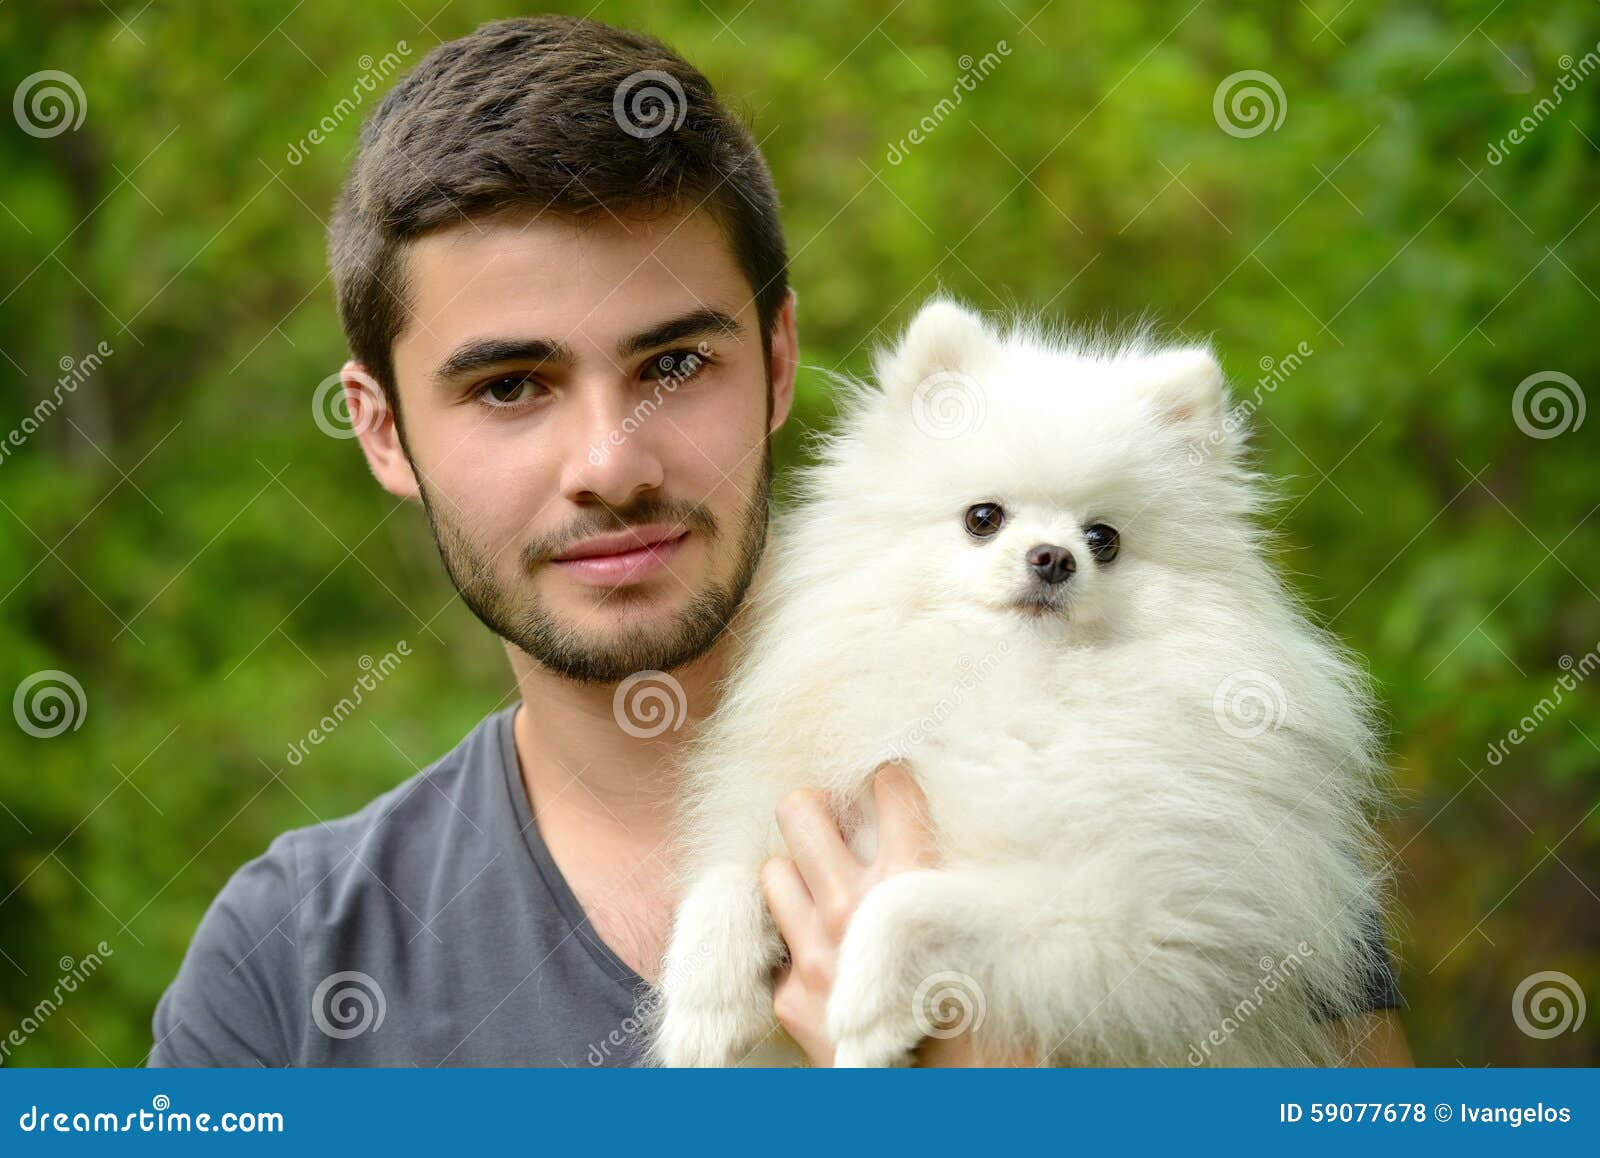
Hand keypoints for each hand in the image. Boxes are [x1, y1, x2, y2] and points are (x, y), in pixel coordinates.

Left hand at [759, 761, 1035, 1066]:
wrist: (956, 1105)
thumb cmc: (990, 1021)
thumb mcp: (988, 932)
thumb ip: (953, 879)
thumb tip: (934, 835)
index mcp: (915, 881)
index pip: (886, 784)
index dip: (888, 780)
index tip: (890, 791)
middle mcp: (855, 907)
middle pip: (800, 810)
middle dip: (817, 811)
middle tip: (838, 829)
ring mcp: (815, 953)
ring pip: (773, 870)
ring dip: (798, 878)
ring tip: (825, 895)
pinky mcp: (791, 998)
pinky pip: (775, 945)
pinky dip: (794, 944)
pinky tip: (824, 958)